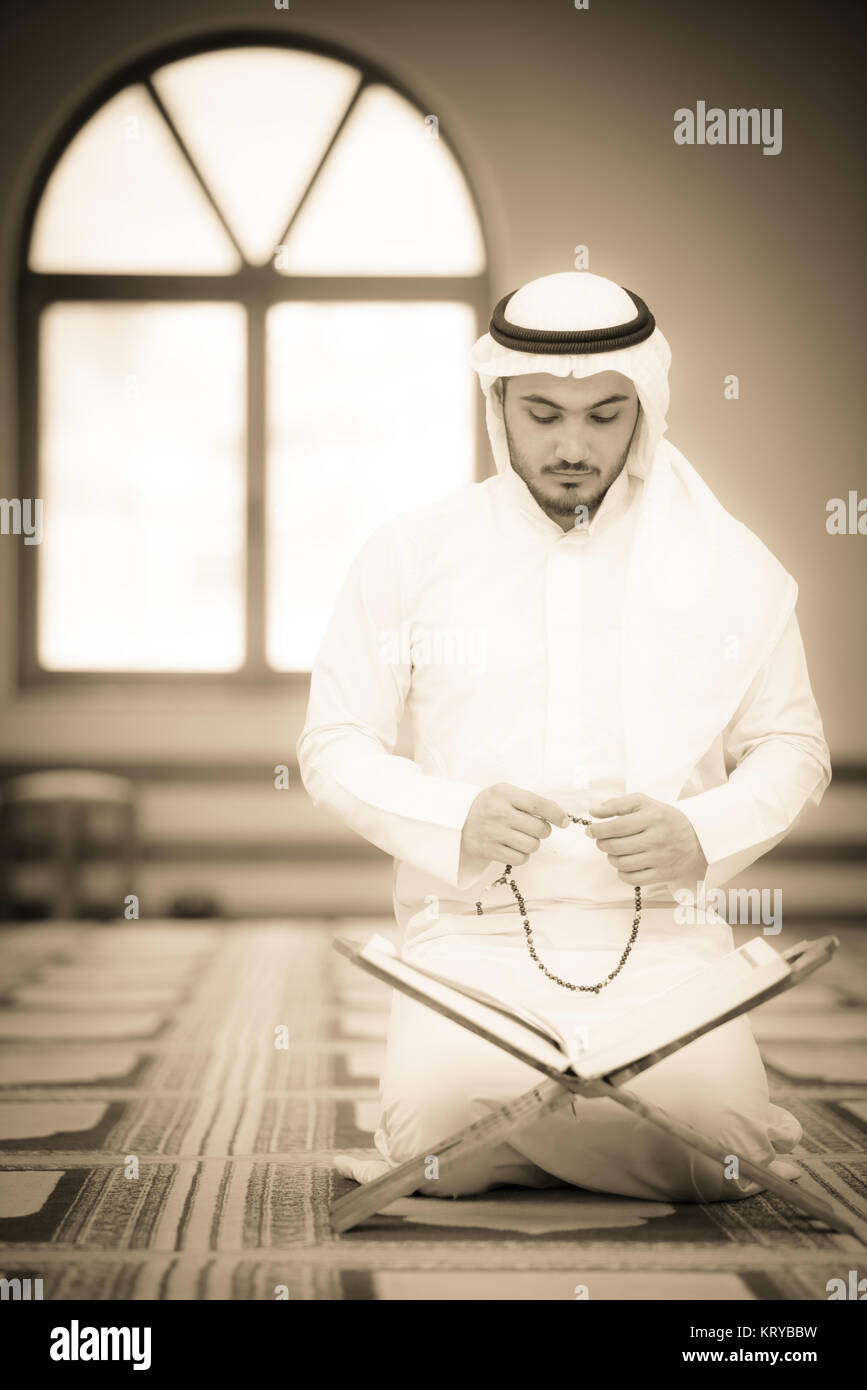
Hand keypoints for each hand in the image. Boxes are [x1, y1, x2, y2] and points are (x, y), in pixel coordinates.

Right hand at [461, 784, 570, 865]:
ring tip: (522, 837)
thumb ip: (530, 801)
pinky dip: (522, 855)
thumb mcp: (505, 793)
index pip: (539, 804)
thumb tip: (559, 815)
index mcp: (504, 794)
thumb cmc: (489, 805)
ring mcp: (494, 833)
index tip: (563, 821)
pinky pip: (520, 859)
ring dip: (532, 844)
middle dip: (543, 830)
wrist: (457, 820)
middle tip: (534, 828)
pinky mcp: (489, 850)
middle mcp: (499, 813)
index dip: (557, 814)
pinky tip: (515, 847)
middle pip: (540, 829)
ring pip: (532, 846)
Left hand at [584, 793, 707, 887]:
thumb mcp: (645, 803)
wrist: (697, 839)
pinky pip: (632, 878)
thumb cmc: (664, 819)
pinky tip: (625, 864)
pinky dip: (622, 872)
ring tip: (615, 851)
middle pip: (616, 846)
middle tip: (602, 840)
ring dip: (611, 857)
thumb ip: (618, 804)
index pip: (616, 826)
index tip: (590, 830)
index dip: (598, 829)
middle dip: (602, 843)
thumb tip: (594, 811)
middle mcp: (657, 839)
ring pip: (621, 863)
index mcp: (652, 818)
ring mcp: (660, 859)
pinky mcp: (662, 874)